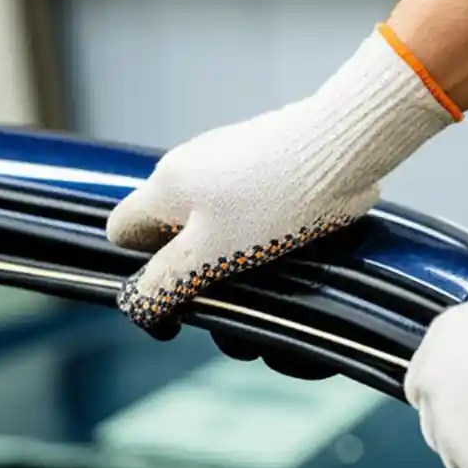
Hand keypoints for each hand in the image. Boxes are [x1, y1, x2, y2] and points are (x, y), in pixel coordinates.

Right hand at [107, 24, 460, 337]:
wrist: (345, 147)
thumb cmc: (271, 201)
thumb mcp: (211, 253)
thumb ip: (168, 280)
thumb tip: (138, 304)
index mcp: (166, 186)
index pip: (123, 231)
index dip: (138, 271)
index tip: (175, 304)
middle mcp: (193, 169)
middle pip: (177, 239)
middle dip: (203, 285)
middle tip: (236, 320)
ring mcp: (234, 166)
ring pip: (222, 234)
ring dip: (241, 275)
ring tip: (276, 300)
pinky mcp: (273, 169)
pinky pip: (258, 220)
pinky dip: (270, 249)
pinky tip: (298, 266)